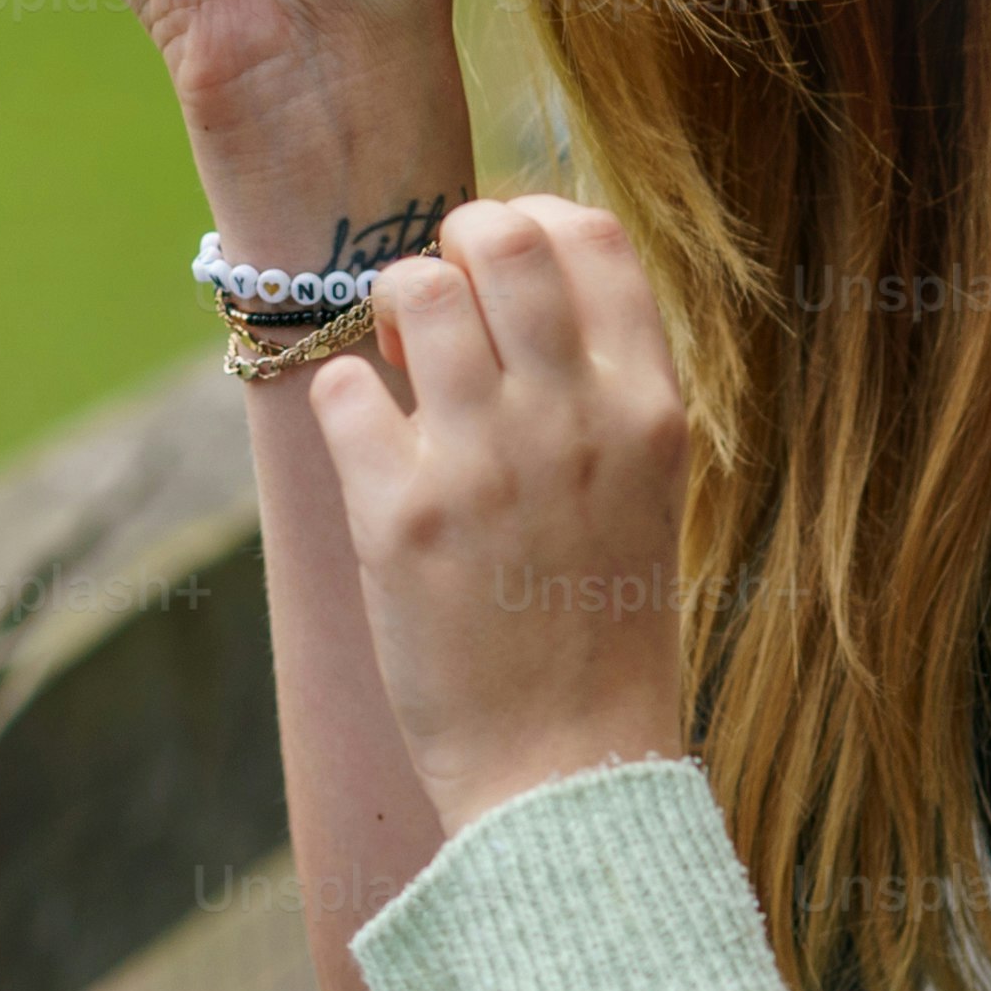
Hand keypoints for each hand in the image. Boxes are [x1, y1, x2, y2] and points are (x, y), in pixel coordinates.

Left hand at [303, 199, 696, 831]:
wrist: (569, 772)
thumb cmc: (600, 631)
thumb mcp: (642, 492)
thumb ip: (599, 388)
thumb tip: (519, 274)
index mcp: (649, 410)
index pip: (593, 236)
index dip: (532, 217)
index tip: (500, 259)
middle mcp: (574, 420)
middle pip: (499, 237)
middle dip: (451, 242)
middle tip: (437, 298)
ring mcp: (486, 464)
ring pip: (412, 291)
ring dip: (390, 311)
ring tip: (401, 366)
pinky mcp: (400, 518)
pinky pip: (341, 390)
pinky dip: (343, 402)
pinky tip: (367, 447)